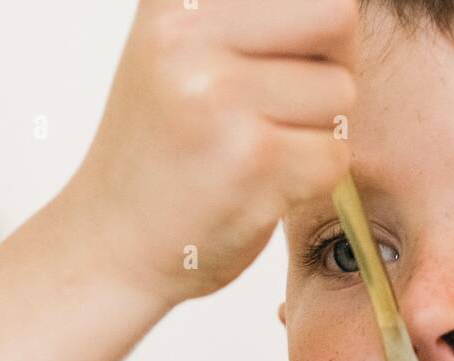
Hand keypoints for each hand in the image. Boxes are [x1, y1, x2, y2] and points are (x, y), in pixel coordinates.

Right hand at [68, 0, 357, 306]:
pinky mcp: (250, 161)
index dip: (314, 26)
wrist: (112, 244)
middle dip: (331, 65)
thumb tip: (340, 10)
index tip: (280, 62)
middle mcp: (189, 33)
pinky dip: (313, 181)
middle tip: (287, 107)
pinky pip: (334, 156)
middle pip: (337, 15)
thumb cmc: (165, 150)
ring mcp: (218, 97)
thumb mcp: (182, 49)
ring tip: (260, 152)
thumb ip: (248, 17)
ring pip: (341, 93)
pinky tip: (261, 187)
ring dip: (318, 131)